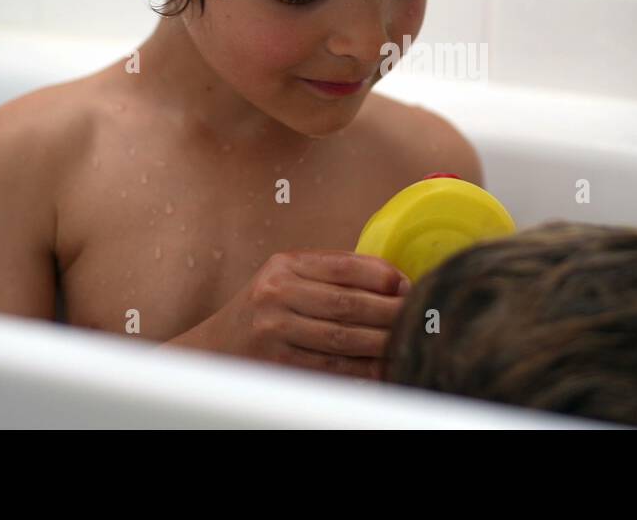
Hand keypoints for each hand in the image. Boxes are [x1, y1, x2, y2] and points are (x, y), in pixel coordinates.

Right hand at [209, 250, 410, 378]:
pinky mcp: (278, 364)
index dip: (383, 277)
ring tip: (409, 342)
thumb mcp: (289, 279)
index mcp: (285, 266)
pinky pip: (331, 368)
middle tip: (420, 318)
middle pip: (349, 304)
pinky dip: (363, 370)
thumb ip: (334, 275)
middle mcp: (277, 294)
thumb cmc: (265, 311)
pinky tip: (383, 368)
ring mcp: (275, 330)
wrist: (216, 349)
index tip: (409, 287)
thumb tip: (396, 283)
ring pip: (344, 339)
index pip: (345, 266)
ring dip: (383, 343)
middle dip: (392, 312)